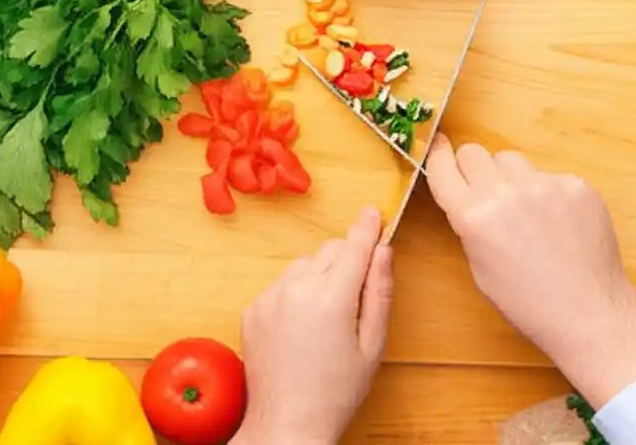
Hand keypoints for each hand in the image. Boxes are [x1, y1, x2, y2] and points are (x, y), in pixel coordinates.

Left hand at [230, 207, 392, 444]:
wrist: (287, 422)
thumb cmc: (335, 392)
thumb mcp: (372, 345)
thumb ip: (378, 292)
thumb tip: (383, 251)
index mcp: (331, 298)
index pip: (354, 247)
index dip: (367, 228)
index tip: (373, 213)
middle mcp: (296, 290)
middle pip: (328, 251)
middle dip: (346, 260)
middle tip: (355, 292)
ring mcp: (269, 298)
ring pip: (302, 266)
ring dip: (318, 276)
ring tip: (327, 317)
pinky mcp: (252, 310)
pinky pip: (280, 285)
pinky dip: (294, 293)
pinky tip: (302, 327)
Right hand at [424, 135, 635, 407]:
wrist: (589, 313)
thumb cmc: (528, 302)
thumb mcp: (479, 267)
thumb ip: (470, 224)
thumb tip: (469, 197)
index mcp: (473, 216)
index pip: (442, 168)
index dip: (437, 156)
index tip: (438, 146)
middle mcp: (506, 192)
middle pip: (475, 152)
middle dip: (474, 168)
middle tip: (485, 191)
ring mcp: (545, 185)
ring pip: (512, 160)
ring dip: (510, 177)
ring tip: (527, 210)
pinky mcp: (576, 185)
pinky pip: (549, 176)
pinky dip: (548, 193)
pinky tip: (559, 224)